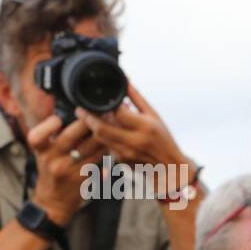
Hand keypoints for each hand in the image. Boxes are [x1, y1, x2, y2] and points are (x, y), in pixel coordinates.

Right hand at [27, 113, 105, 226]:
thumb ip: (52, 137)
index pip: (37, 136)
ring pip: (90, 149)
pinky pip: (98, 164)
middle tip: (100, 114)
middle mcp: (52, 160)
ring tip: (112, 127)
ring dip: (103, 138)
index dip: (47, 126)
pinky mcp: (81, 180)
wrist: (53, 203)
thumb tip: (73, 116)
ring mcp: (67, 171)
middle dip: (87, 123)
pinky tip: (113, 150)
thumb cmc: (50, 174)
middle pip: (70, 137)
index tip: (57, 119)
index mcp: (41, 151)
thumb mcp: (44, 155)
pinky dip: (106, 156)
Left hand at [76, 83, 193, 175]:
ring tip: (92, 119)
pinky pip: (106, 147)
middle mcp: (135, 141)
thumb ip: (137, 99)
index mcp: (146, 127)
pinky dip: (104, 138)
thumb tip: (125, 81)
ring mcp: (127, 153)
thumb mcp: (155, 117)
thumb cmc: (164, 140)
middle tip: (80, 110)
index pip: (118, 113)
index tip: (96, 100)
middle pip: (102, 128)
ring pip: (100, 138)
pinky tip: (107, 133)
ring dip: (94, 128)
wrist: (171, 168)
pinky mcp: (122, 161)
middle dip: (87, 118)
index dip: (105, 105)